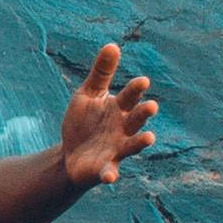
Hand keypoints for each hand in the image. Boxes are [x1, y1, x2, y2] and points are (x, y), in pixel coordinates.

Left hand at [60, 42, 158, 190]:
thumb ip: (101, 73)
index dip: (135, 90)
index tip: (142, 81)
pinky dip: (111, 174)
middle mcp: (123, 129)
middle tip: (151, 105)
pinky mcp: (105, 168)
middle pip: (136, 119)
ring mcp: (116, 150)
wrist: (71, 155)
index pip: (129, 97)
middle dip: (143, 113)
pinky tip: (110, 178)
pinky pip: (110, 171)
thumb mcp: (88, 95)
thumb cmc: (84, 122)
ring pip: (132, 146)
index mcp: (118, 109)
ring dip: (140, 142)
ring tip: (149, 138)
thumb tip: (112, 44)